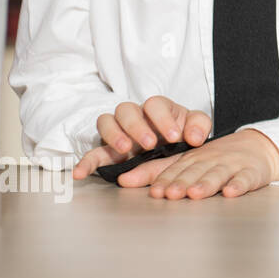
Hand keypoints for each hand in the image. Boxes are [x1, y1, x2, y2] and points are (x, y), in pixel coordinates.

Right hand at [73, 96, 211, 179]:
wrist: (176, 151)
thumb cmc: (184, 135)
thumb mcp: (196, 129)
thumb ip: (199, 127)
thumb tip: (193, 138)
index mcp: (158, 108)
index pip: (154, 104)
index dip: (162, 118)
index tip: (174, 136)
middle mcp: (135, 116)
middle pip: (126, 110)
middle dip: (137, 126)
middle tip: (150, 143)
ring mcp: (119, 132)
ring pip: (106, 122)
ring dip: (113, 135)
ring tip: (125, 150)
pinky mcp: (108, 151)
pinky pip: (93, 153)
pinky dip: (85, 162)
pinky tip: (80, 173)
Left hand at [114, 129, 278, 199]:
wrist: (258, 148)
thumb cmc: (218, 159)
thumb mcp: (187, 161)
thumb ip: (155, 172)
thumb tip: (122, 180)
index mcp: (193, 157)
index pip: (176, 168)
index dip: (166, 179)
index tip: (155, 192)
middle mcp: (210, 159)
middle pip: (195, 171)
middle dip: (183, 182)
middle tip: (171, 194)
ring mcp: (232, 165)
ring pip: (218, 174)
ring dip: (207, 184)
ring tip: (196, 193)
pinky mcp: (252, 172)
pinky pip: (245, 178)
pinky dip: (239, 185)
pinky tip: (231, 192)